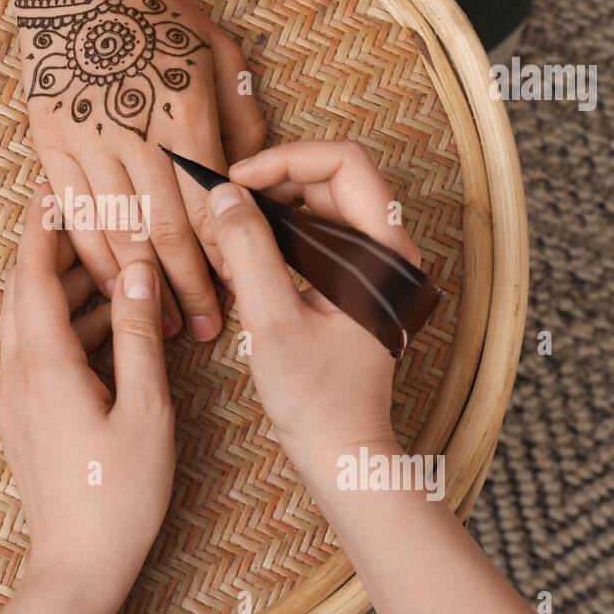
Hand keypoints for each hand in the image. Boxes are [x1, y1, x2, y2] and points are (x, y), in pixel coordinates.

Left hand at [0, 187, 174, 613]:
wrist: (75, 566)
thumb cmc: (118, 495)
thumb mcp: (145, 411)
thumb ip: (139, 337)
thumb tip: (136, 274)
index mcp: (44, 366)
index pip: (30, 275)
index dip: (40, 228)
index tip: (50, 187)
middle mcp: (18, 374)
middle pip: (22, 292)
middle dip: (50, 250)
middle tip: (87, 218)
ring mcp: (15, 398)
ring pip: (29, 323)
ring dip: (64, 292)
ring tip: (114, 274)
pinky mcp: (23, 418)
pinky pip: (37, 352)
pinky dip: (66, 328)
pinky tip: (110, 329)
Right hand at [18, 0, 263, 340]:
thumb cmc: (156, 15)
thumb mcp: (219, 50)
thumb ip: (243, 117)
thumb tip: (254, 179)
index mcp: (186, 114)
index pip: (211, 205)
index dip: (225, 257)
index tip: (238, 293)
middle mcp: (137, 136)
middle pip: (169, 232)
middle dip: (192, 289)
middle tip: (208, 332)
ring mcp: (89, 144)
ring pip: (121, 233)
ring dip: (146, 286)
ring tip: (167, 325)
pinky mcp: (51, 147)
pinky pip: (75, 216)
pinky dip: (95, 259)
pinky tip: (115, 289)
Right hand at [201, 140, 416, 489]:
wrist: (341, 453)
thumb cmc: (315, 398)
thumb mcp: (272, 321)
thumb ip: (248, 251)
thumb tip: (225, 195)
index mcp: (385, 251)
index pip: (344, 163)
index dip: (286, 160)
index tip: (237, 180)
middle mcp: (389, 251)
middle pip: (333, 178)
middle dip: (276, 180)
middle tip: (227, 201)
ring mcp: (374, 267)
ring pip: (323, 205)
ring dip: (276, 207)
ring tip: (230, 229)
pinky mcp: (355, 284)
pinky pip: (318, 235)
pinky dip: (281, 234)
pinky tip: (246, 256)